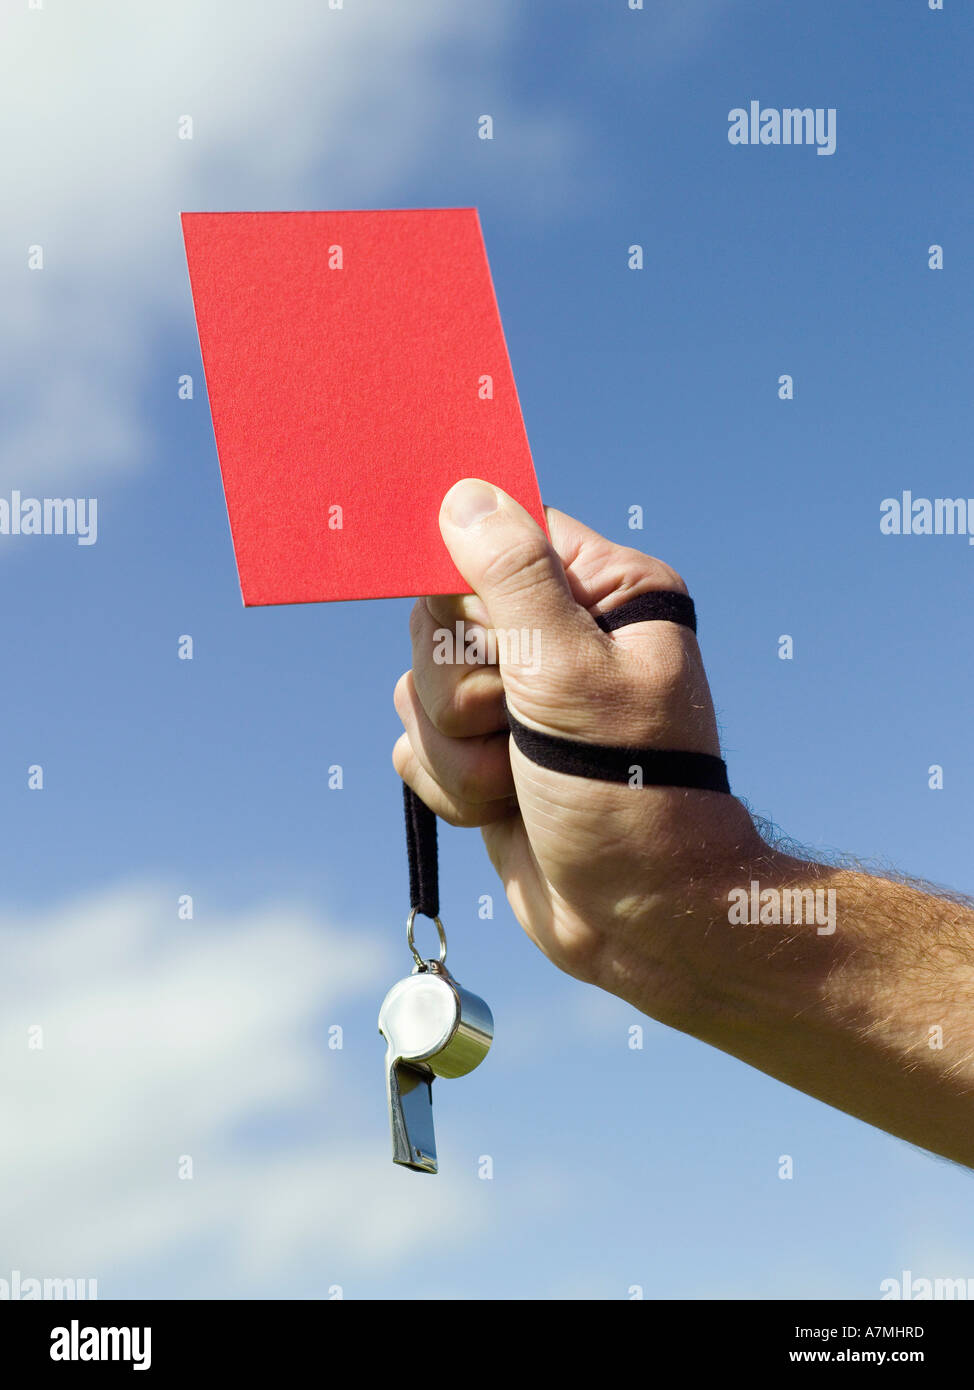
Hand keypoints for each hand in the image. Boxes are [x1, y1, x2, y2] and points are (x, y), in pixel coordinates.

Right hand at [392, 478, 763, 1026]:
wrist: (640, 921)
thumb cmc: (633, 797)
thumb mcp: (573, 676)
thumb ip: (515, 581)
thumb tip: (465, 496)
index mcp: (602, 592)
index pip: (497, 536)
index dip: (465, 581)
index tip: (478, 636)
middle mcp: (556, 635)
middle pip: (440, 614)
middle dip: (464, 689)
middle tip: (518, 726)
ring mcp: (517, 697)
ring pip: (418, 686)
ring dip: (459, 750)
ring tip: (521, 780)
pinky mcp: (484, 752)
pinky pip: (415, 744)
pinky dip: (450, 785)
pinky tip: (504, 806)